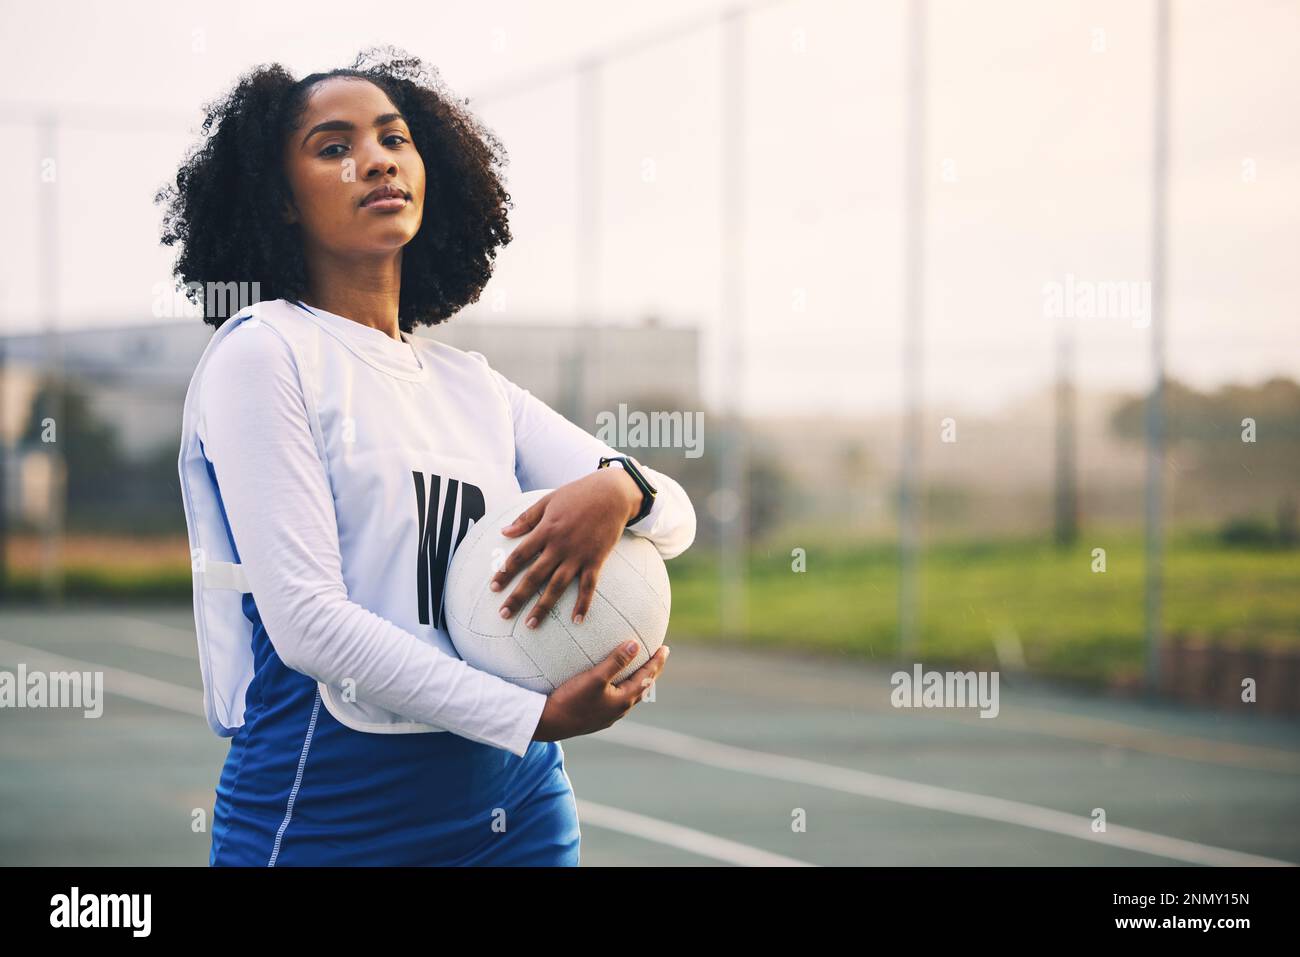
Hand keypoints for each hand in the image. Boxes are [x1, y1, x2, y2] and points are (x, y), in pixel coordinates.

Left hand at [490, 468, 642, 627]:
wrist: (613, 493)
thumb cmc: (578, 494)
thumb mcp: (548, 500)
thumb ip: (526, 518)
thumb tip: (504, 532)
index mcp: (546, 529)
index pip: (520, 555)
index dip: (505, 572)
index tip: (493, 587)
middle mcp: (559, 546)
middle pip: (534, 576)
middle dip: (517, 596)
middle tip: (503, 614)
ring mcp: (578, 555)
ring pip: (557, 586)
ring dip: (543, 606)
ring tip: (530, 625)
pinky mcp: (596, 560)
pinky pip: (588, 587)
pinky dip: (583, 604)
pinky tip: (576, 620)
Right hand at [533, 642, 669, 740]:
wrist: (548, 723)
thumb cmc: (571, 700)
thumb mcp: (595, 678)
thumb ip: (616, 661)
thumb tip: (635, 645)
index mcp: (624, 700)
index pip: (647, 677)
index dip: (657, 662)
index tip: (665, 648)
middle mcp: (619, 709)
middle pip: (642, 687)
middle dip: (651, 671)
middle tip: (658, 656)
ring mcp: (608, 714)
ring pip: (629, 694)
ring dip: (637, 679)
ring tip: (639, 668)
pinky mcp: (596, 716)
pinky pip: (616, 697)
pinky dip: (621, 685)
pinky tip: (612, 682)